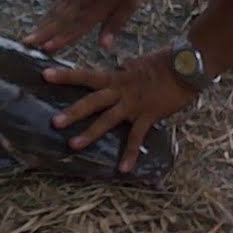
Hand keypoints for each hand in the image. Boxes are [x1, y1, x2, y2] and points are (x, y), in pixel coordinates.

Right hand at [24, 0, 146, 53]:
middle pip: (63, 18)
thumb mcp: (132, 2)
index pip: (80, 24)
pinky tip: (40, 24)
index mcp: (101, 3)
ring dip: (42, 25)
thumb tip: (104, 46)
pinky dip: (48, 15)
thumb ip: (116, 23)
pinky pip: (59, 3)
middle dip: (45, 33)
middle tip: (28, 44)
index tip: (48, 48)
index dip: (64, 37)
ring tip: (29, 38)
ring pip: (57, 11)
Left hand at [43, 48, 195, 173]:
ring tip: (73, 145)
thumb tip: (118, 68)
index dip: (65, 75)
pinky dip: (130, 154)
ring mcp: (133, 104)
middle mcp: (121, 90)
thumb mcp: (138, 64)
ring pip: (107, 120)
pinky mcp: (148, 115)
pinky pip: (136, 138)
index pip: (86, 75)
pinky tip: (123, 170)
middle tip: (53, 122)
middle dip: (73, 112)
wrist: (188, 66)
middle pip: (92, 101)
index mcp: (116, 76)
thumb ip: (124, 70)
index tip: (44, 74)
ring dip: (90, 133)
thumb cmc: (165, 62)